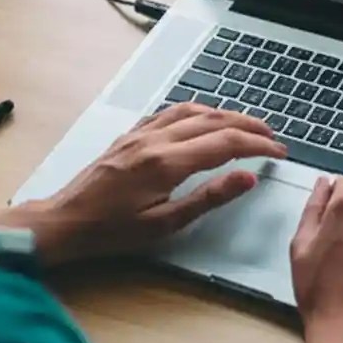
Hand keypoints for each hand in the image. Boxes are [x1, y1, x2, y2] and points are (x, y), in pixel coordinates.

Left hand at [0, 103, 285, 264]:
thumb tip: (247, 178)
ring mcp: (141, 133)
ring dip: (225, 114)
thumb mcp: (165, 224)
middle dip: (249, 125)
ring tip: (246, 125)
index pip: (226, 144)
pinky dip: (196, 111)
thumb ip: (209, 198)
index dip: (258, 144)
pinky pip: (170, 112)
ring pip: (193, 110)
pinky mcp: (130, 135)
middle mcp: (155, 140)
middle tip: (272, 135)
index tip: (279, 151)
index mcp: (167, 163)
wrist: (63, 222)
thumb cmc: (111, 231)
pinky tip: (204, 118)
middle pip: (214, 120)